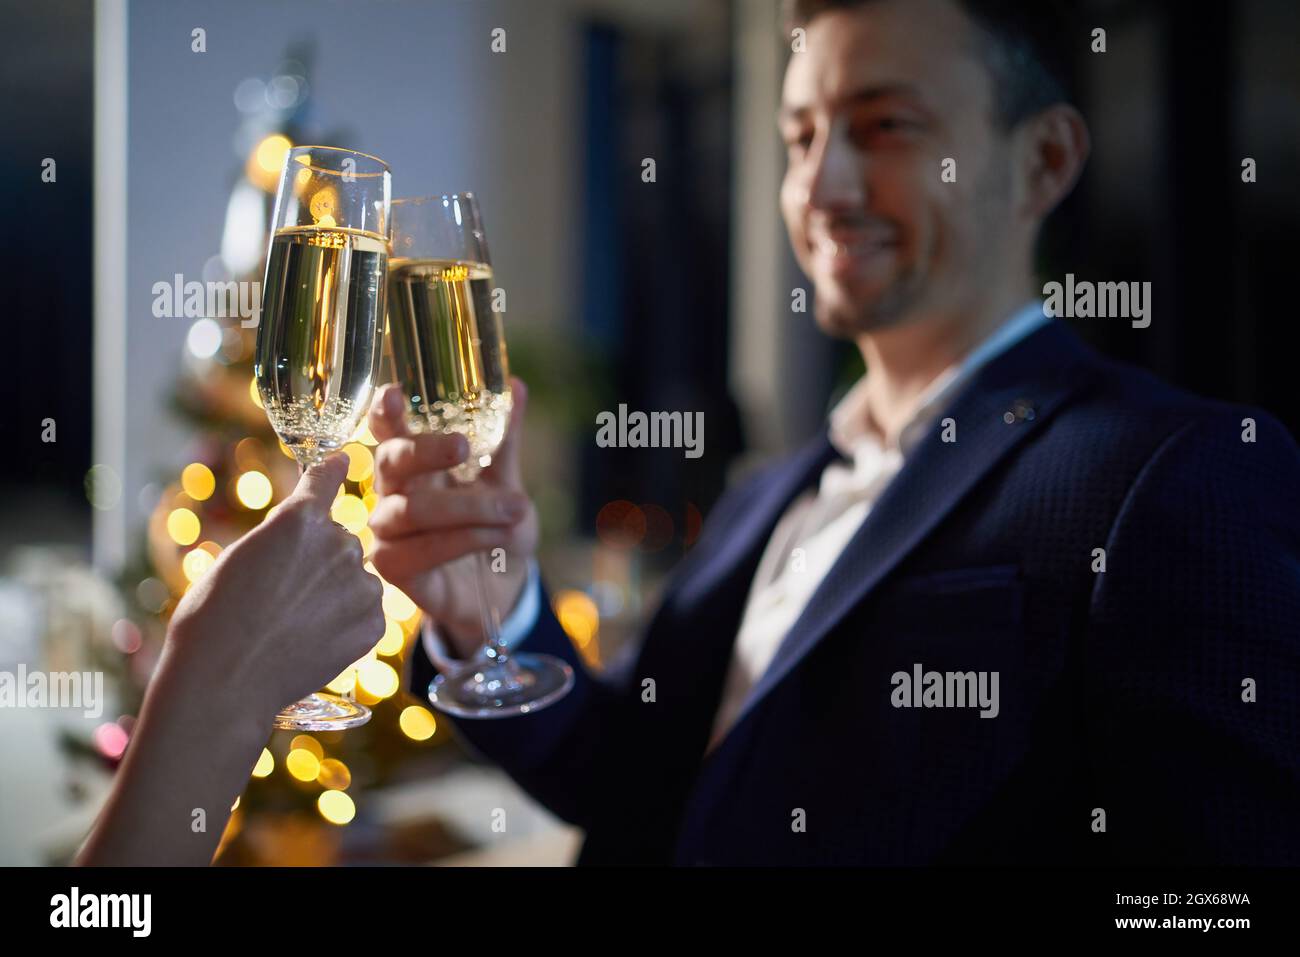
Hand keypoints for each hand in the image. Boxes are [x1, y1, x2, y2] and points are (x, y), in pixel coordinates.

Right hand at [164, 452, 385, 720]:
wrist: (225, 678)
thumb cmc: (214, 618)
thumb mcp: (238, 557)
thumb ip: (279, 537)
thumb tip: (299, 531)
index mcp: (299, 519)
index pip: (324, 480)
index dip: (333, 469)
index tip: (345, 458)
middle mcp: (339, 542)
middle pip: (340, 541)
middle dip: (321, 560)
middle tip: (283, 596)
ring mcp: (361, 584)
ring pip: (356, 579)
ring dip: (337, 594)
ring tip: (295, 625)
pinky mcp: (375, 623)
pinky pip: (366, 613)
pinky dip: (347, 625)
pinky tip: (314, 642)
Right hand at [367, 377, 537, 659]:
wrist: (504, 588)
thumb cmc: (495, 527)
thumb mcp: (507, 481)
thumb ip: (506, 438)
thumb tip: (517, 385)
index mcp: (414, 464)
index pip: (387, 431)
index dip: (385, 412)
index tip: (395, 393)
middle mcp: (392, 494)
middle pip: (390, 463)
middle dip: (426, 451)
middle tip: (464, 446)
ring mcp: (388, 533)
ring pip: (411, 511)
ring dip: (466, 507)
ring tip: (514, 508)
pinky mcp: (395, 570)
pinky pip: (419, 551)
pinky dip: (462, 540)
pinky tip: (494, 536)